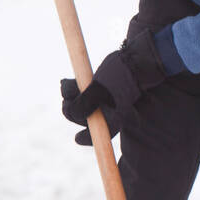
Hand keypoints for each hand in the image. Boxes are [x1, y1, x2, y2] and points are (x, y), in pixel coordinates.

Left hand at [60, 29, 169, 144]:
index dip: (87, 138)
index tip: (76, 139)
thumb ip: (85, 104)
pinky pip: (79, 94)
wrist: (134, 61)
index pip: (100, 135)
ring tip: (66, 83)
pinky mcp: (97, 89)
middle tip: (66, 97)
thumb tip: (70, 112)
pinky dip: (71, 88)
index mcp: (114, 119)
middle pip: (83, 118)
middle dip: (71, 109)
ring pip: (79, 104)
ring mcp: (101, 101)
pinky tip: (65, 81)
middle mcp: (107, 113)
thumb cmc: (121, 77)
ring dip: (69, 95)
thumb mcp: (100, 91)